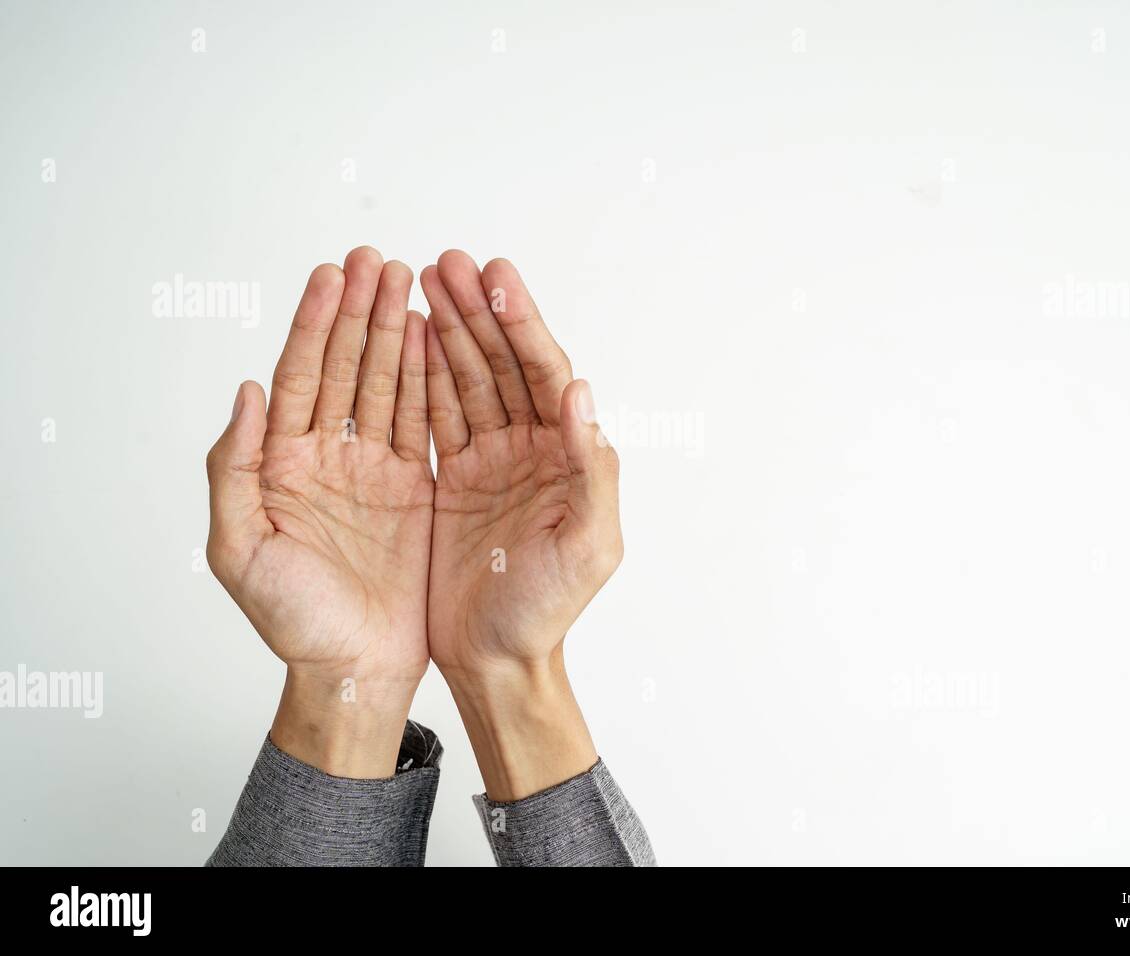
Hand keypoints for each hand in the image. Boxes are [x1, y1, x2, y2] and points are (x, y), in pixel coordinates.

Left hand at [206, 247, 433, 776]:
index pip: (299, 377)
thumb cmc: (293, 621)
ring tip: (410, 281)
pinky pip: (421, 422)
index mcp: (282, 466)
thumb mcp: (240, 549)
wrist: (355, 668)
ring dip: (397, 333)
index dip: (315, 324)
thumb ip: (234, 468)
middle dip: (360, 311)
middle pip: (345, 368)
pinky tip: (435, 340)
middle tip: (378, 258)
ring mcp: (374, 471)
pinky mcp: (416, 490)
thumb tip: (246, 391)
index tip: (333, 274)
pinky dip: (429, 380)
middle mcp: (329, 459)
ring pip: (386, 385)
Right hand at [419, 251, 622, 798]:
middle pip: (505, 363)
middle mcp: (531, 448)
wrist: (498, 658)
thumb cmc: (547, 609)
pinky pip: (438, 413)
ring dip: (448, 330)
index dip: (522, 323)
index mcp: (568, 457)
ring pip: (469, 379)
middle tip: (448, 260)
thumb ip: (592, 468)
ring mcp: (490, 460)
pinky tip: (405, 337)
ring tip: (421, 279)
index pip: (547, 373)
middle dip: (478, 311)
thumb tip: (582, 391)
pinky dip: (423, 374)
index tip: (496, 276)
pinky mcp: (453, 479)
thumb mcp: (588, 543)